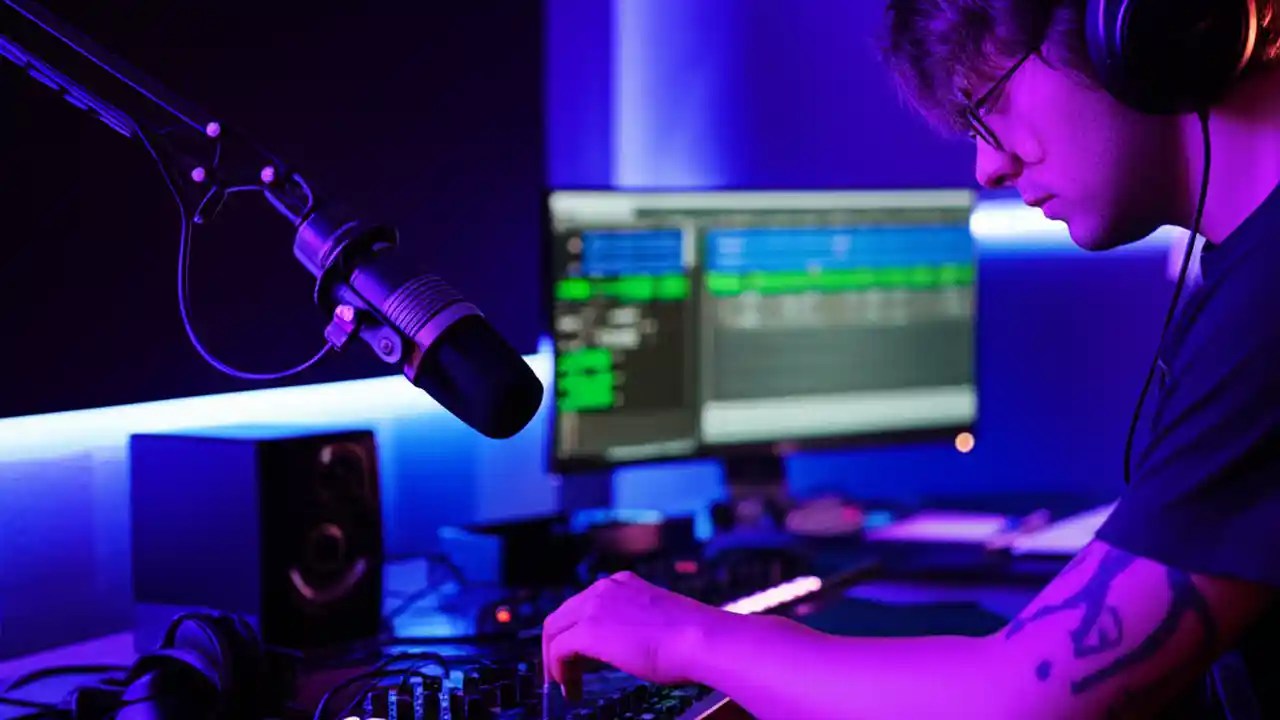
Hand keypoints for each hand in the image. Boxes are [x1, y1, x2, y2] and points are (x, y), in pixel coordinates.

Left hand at [542, 571, 727, 699]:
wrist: (701, 639)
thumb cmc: (693, 639)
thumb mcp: (657, 623)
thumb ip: (635, 627)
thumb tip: (627, 647)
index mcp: (624, 583)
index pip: (586, 604)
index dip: (577, 631)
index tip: (580, 656)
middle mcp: (605, 588)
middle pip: (563, 614)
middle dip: (558, 644)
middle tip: (562, 672)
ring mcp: (595, 606)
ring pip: (555, 629)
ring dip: (555, 659)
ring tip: (565, 685)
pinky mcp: (589, 630)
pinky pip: (558, 650)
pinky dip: (557, 670)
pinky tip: (570, 689)